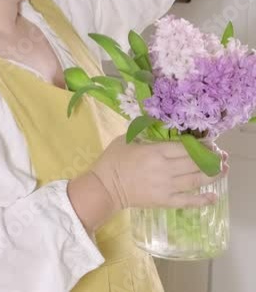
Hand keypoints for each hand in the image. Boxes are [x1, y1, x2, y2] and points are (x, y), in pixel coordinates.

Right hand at [89, 135, 225, 210]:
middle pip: (196, 163)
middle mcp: (165, 169)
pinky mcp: (165, 200)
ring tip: (224, 169)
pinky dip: (203, 200)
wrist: (104, 187)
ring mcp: (166, 186)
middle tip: (220, 155)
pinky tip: (214, 196)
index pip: (186, 148)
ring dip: (214, 174)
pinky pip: (188, 201)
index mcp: (155, 152)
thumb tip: (158, 128)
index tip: (210, 143)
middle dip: (212, 158)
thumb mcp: (125, 139)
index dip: (202, 145)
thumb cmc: (112, 160)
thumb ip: (143, 133)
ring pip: (196, 180)